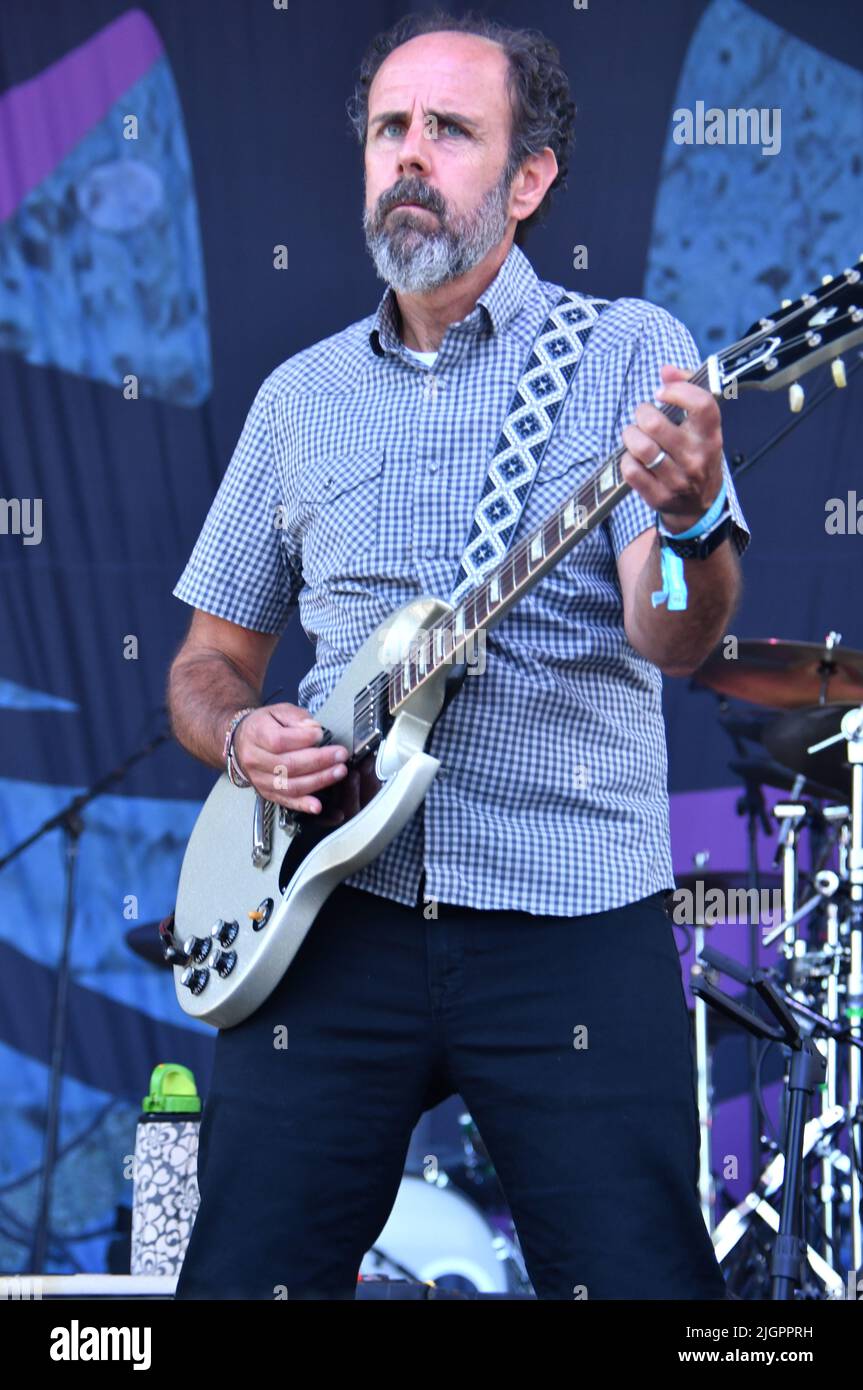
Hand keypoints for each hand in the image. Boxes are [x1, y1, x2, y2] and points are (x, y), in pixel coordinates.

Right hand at [232, 702, 349, 814]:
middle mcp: (255, 759)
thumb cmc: (264, 725)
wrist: (242, 741)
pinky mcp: (267, 792)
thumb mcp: (278, 711)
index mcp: (256, 735)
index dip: (303, 739)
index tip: (321, 734)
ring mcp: (260, 779)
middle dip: (320, 761)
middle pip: (288, 765)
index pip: (279, 741)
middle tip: (340, 755)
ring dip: (318, 780)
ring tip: (338, 772)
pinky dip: (302, 805)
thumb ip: (297, 717)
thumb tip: (313, 729)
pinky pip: (285, 800)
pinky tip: (317, 805)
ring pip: (290, 785)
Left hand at [620, 364, 723, 533]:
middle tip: (644, 417)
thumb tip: (666, 370)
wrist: (699, 507)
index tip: (662, 393)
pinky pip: (631, 470)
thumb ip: (687, 389)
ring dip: (630, 435)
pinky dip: (626, 459)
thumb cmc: (697, 456)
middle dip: (642, 414)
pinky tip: (634, 458)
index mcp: (711, 436)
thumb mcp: (702, 426)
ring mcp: (677, 480)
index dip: (677, 391)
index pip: (701, 404)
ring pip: (641, 447)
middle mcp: (696, 458)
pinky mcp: (658, 496)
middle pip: (656, 424)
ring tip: (634, 434)